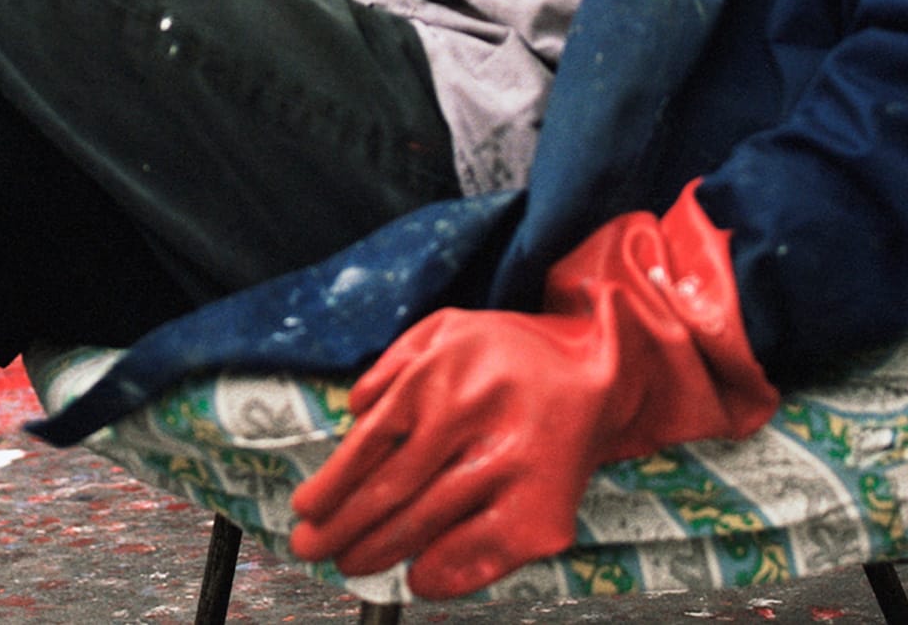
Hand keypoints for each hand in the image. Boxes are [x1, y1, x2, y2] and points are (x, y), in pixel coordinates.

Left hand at [286, 182, 776, 598]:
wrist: (601, 368)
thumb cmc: (511, 354)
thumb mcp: (444, 330)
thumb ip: (391, 367)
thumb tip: (351, 414)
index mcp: (439, 379)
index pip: (366, 448)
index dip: (328, 486)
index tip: (306, 508)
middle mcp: (471, 424)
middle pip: (386, 494)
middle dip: (339, 529)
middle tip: (313, 546)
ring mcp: (508, 471)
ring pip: (424, 527)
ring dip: (377, 553)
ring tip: (352, 561)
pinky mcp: (540, 511)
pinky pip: (477, 556)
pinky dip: (441, 574)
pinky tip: (417, 576)